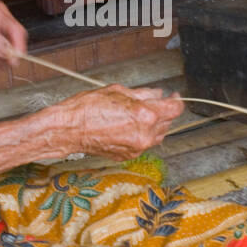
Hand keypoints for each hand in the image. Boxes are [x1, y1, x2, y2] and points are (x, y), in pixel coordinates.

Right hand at [46, 84, 183, 158]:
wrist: (70, 129)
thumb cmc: (88, 108)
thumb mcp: (118, 91)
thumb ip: (143, 94)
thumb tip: (157, 94)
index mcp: (144, 115)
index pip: (174, 109)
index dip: (176, 100)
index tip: (173, 96)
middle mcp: (144, 134)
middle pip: (167, 122)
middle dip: (163, 111)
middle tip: (155, 103)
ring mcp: (137, 147)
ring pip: (158, 135)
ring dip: (155, 125)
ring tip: (140, 115)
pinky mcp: (129, 155)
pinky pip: (143, 144)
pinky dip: (142, 135)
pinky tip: (129, 126)